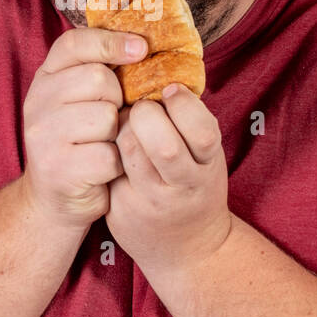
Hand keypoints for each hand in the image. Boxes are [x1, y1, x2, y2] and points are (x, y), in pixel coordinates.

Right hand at [21, 27, 147, 231]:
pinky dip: (117, 164)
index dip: (110, 41)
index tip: (141, 49)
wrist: (54, 200)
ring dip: (118, 134)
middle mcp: (38, 102)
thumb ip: (99, 72)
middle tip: (109, 118)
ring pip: (107, 118)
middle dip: (117, 100)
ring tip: (104, 144)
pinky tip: (103, 169)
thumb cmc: (79, 143)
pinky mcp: (59, 168)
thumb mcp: (79, 101)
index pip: (74, 44)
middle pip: (99, 80)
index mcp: (44, 79)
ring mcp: (44, 136)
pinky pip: (110, 154)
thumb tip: (145, 43)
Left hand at [106, 84, 230, 277]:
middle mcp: (183, 189)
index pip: (202, 133)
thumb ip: (191, 123)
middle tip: (141, 107)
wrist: (187, 249)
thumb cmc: (193, 187)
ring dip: (122, 126)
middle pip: (163, 146)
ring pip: (128, 152)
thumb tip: (168, 67)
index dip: (183, 105)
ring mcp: (151, 203)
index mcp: (208, 168)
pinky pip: (108, 167)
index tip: (170, 90)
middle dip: (146, 115)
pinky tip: (111, 142)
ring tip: (126, 121)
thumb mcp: (205, 159)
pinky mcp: (122, 211)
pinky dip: (107, 146)